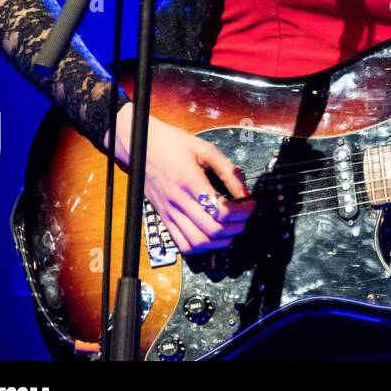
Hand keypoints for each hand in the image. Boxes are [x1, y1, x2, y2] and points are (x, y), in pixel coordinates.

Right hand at [108, 101, 255, 253]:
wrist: (140, 147)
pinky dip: (202, 246)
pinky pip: (183, 244)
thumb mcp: (205, 149)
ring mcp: (169, 213)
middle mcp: (178, 202)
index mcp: (190, 182)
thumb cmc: (172, 144)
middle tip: (245, 216)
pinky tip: (212, 235)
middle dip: (236, 227)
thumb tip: (245, 192)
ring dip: (221, 241)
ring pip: (198, 242)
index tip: (251, 204)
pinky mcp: (164, 219)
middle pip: (212, 230)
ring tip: (232, 227)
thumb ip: (227, 170)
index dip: (242, 212)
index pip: (220, 210)